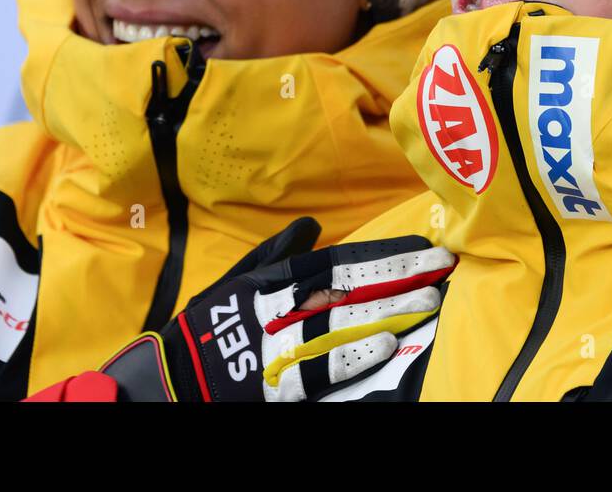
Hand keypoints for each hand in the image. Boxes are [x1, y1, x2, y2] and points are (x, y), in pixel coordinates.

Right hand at [101, 224, 454, 401]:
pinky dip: (353, 358)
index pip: (341, 260)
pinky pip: (320, 371)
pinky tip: (388, 346)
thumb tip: (312, 225)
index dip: (384, 252)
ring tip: (429, 301)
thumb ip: (277, 252)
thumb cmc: (208, 325)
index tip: (425, 245)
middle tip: (442, 267)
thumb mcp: (237, 279)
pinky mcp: (275, 386)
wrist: (168, 379)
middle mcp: (279, 307)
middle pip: (350, 287)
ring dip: (389, 310)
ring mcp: (277, 346)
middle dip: (400, 275)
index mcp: (273, 279)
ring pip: (343, 323)